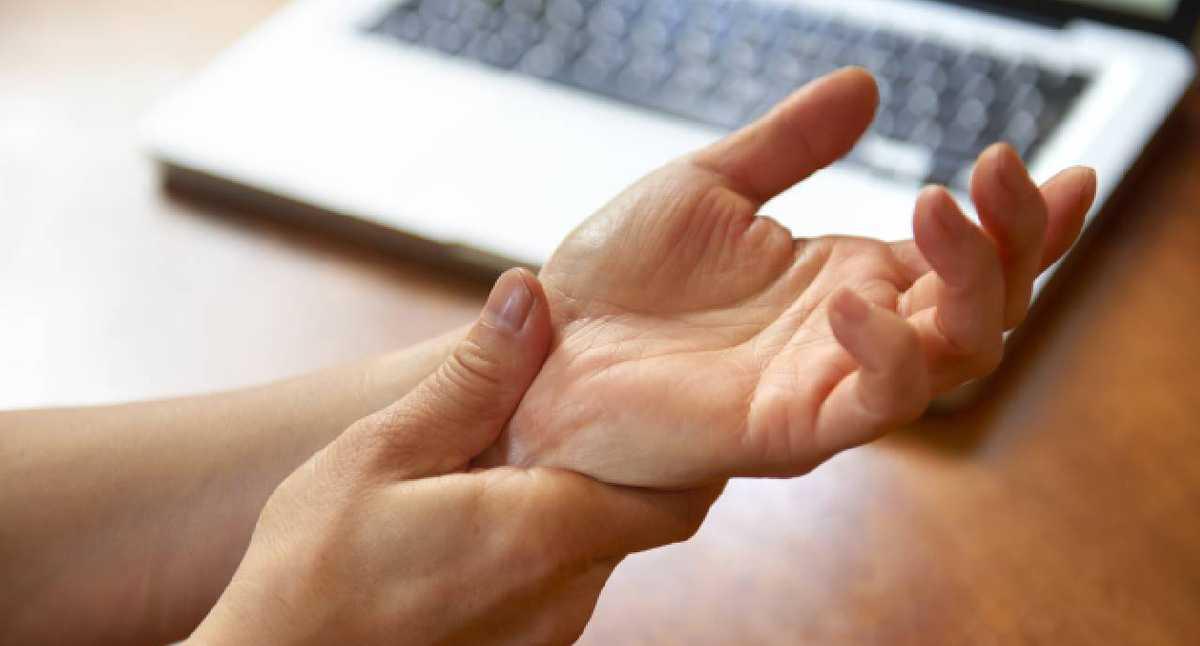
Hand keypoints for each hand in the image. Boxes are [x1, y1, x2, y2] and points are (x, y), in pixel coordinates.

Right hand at [190, 270, 715, 645]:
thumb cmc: (312, 569)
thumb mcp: (381, 454)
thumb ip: (471, 381)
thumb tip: (529, 297)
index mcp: (546, 533)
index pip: (681, 494)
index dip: (684, 447)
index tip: (655, 399)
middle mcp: (566, 595)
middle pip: (640, 518)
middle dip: (619, 463)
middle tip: (573, 410)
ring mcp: (545, 634)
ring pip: (599, 551)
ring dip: (575, 502)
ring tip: (516, 459)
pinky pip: (559, 585)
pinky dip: (545, 543)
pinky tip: (487, 515)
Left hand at [479, 68, 1096, 487]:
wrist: (545, 346)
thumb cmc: (619, 279)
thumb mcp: (707, 186)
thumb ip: (788, 145)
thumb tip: (864, 87)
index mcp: (847, 280)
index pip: (968, 259)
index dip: (1026, 223)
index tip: (1070, 168)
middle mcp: (852, 337)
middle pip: (985, 307)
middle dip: (1014, 240)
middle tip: (993, 166)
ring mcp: (825, 385)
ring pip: (954, 357)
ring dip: (971, 282)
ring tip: (938, 204)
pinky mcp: (787, 429)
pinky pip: (872, 404)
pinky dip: (889, 354)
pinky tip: (856, 298)